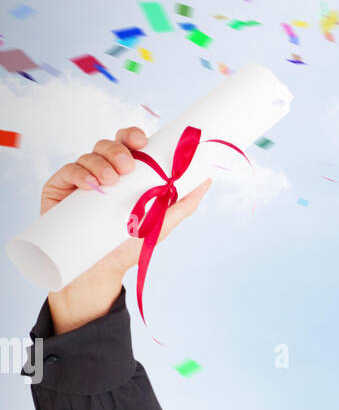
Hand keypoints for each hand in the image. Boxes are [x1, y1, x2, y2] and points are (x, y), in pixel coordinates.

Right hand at [42, 126, 211, 331]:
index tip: (142, 142)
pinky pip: (68, 170)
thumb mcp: (160, 225)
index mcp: (125, 175)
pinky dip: (80, 173)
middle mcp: (103, 172)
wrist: (97, 273)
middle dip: (118, 149)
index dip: (133, 136)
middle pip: (108, 145)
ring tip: (110, 183)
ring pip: (89, 156)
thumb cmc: (127, 248)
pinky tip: (91, 185)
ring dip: (101, 163)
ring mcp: (80, 180)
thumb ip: (183, 204)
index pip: (128, 145)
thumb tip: (207, 179)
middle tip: (127, 167)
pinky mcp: (59, 189)